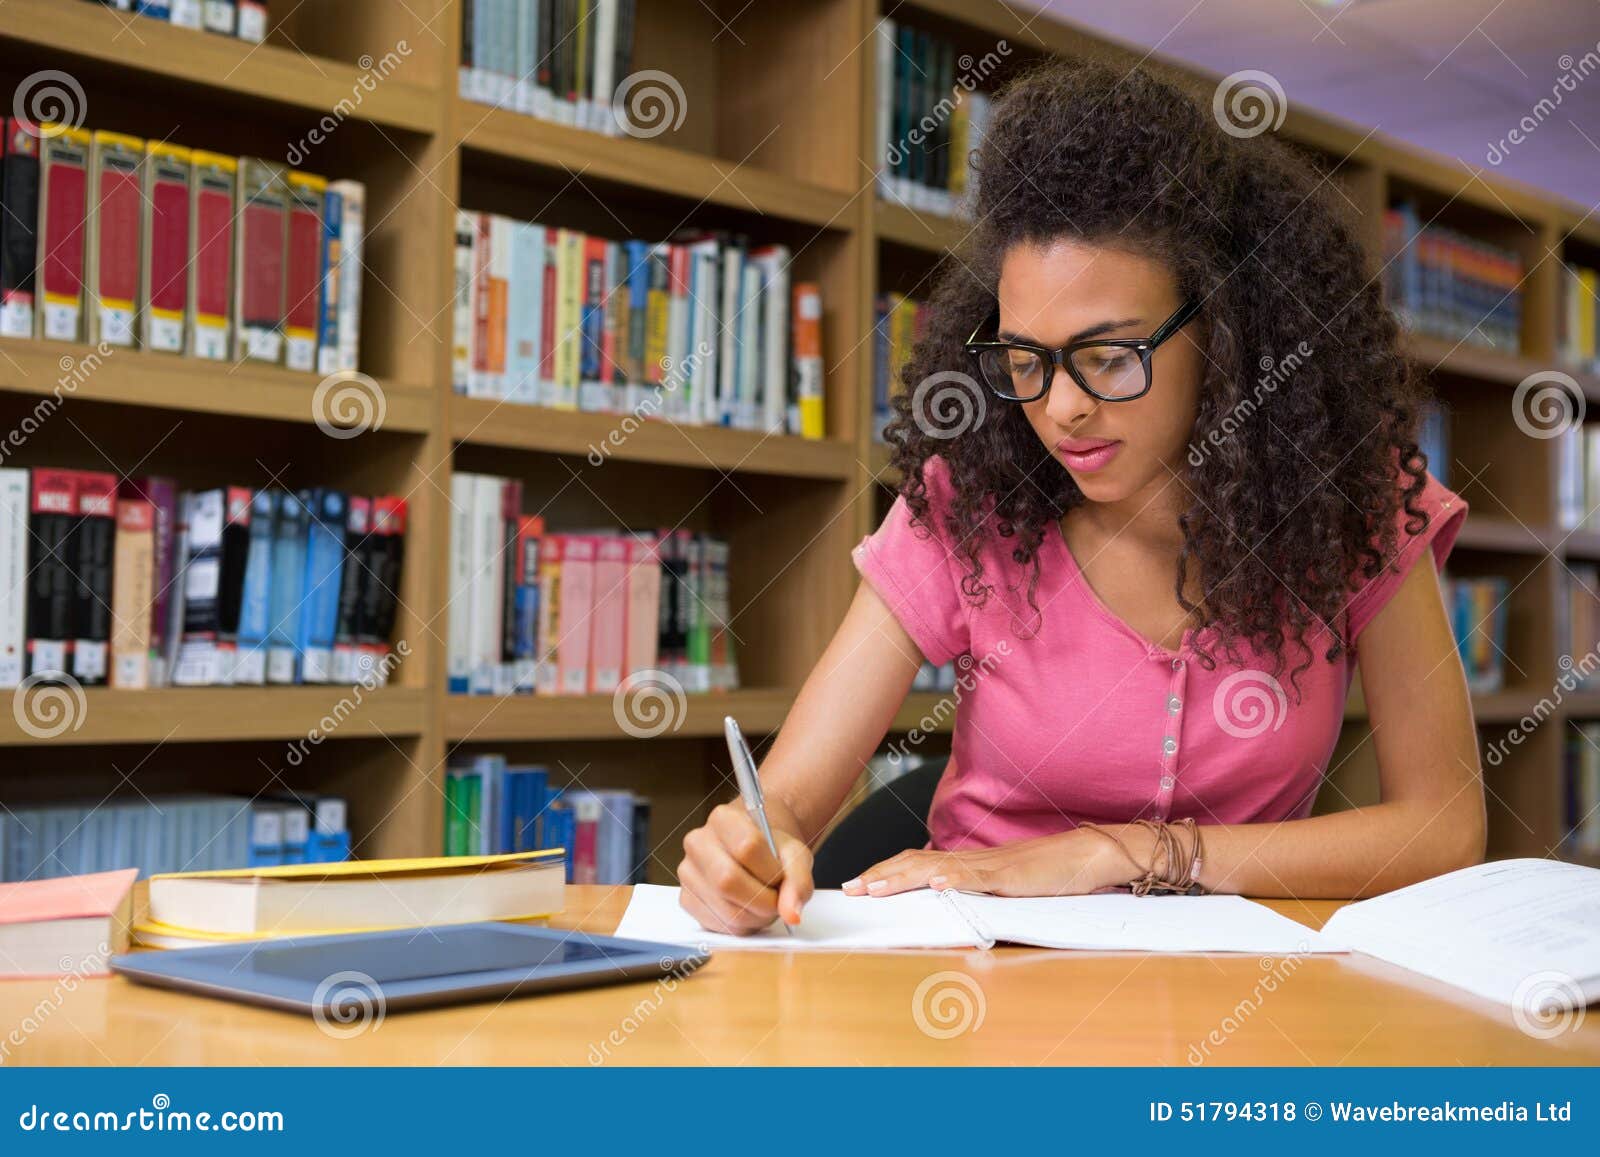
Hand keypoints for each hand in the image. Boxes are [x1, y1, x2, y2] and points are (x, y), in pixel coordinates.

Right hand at [678, 802, 814, 934]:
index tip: (781, 876)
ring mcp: (688, 872)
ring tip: (764, 903)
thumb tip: (791, 914)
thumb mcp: (794, 855)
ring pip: (726, 910)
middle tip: (776, 899)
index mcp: (723, 819)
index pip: (747, 847)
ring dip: (756, 916)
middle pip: (728, 881)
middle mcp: (698, 843)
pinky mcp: (687, 899)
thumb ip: (798, 881)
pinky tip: (748, 910)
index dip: (771, 871)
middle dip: (763, 901)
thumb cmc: (772, 850)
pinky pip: (719, 925)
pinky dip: (742, 925)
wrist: (753, 852)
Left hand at [841, 830, 1125, 897]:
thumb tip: (942, 902)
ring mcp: (988, 866)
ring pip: (937, 868)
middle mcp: (970, 861)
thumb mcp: (999, 887)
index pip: (915, 863)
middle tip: (850, 889)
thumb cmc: (1044, 874)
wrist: (1082, 856)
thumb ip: (972, 892)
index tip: (857, 884)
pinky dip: (955, 880)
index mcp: (965, 864)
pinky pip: (978, 877)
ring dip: (903, 878)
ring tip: (876, 888)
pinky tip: (936, 885)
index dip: (885, 872)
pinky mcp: (1010, 875)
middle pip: (915, 863)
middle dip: (880, 875)